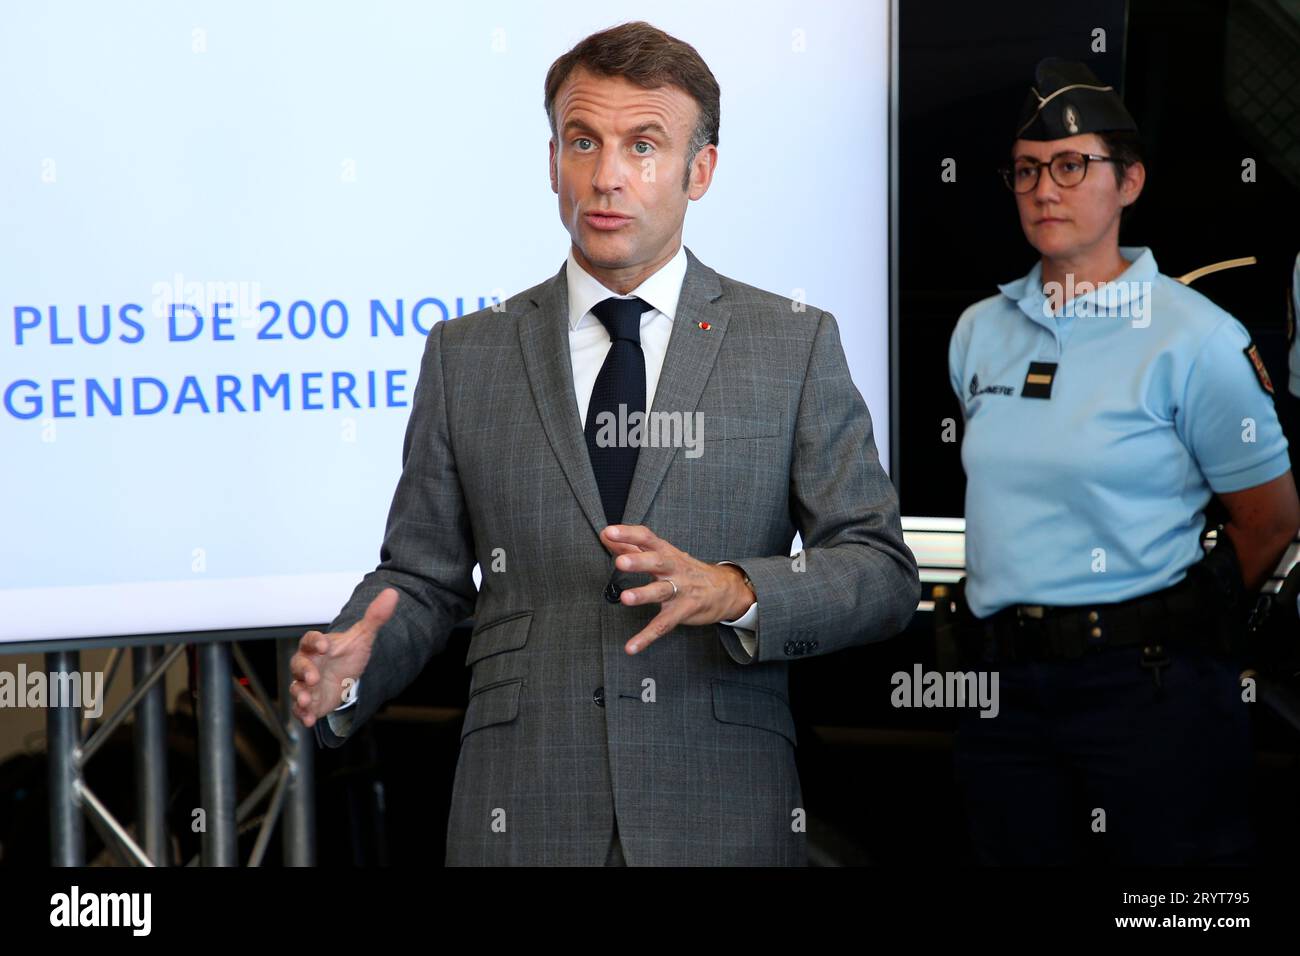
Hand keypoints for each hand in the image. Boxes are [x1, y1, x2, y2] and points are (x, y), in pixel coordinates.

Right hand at [288, 588, 396, 727]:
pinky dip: (302, 714)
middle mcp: (307, 665)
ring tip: (306, 701)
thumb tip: (392, 593)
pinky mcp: (310, 702)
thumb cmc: (349, 654)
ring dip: (299, 695)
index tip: (324, 645)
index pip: (310, 640)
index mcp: (317, 646)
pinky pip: (300, 708)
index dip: (315, 642)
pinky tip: (308, 719)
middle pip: (298, 665)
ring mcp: (307, 685)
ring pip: (296, 688)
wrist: (348, 676)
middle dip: (304, 671)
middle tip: (313, 677)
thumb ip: (374, 617)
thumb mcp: (363, 637)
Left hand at [599, 524, 754, 654]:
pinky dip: (647, 637)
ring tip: (626, 598)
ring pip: (661, 591)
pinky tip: (631, 647)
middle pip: (657, 561)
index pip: (647, 538)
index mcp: (666, 552)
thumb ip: (631, 546)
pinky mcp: (683, 611)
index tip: (609, 532)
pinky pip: (663, 625)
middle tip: (620, 562)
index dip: (628, 534)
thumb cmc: (686, 570)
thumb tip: (605, 536)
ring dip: (644, 594)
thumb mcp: (663, 554)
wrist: (724, 589)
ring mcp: (680, 590)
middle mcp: (673, 568)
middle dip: (639, 561)